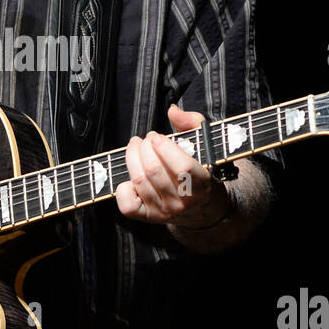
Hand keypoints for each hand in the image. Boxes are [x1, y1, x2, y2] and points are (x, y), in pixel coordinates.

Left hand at [115, 104, 228, 229]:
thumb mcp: (205, 145)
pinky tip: (132, 174)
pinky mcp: (148, 217)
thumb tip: (172, 111)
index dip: (164, 147)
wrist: (203, 208)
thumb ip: (192, 123)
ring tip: (136, 147)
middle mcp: (183, 202)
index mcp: (202, 184)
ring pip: (139, 181)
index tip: (156, 136)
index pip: (182, 167)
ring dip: (132, 158)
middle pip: (153, 170)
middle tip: (145, 140)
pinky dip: (124, 187)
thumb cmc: (202, 171)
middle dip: (144, 148)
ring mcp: (164, 212)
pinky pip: (128, 204)